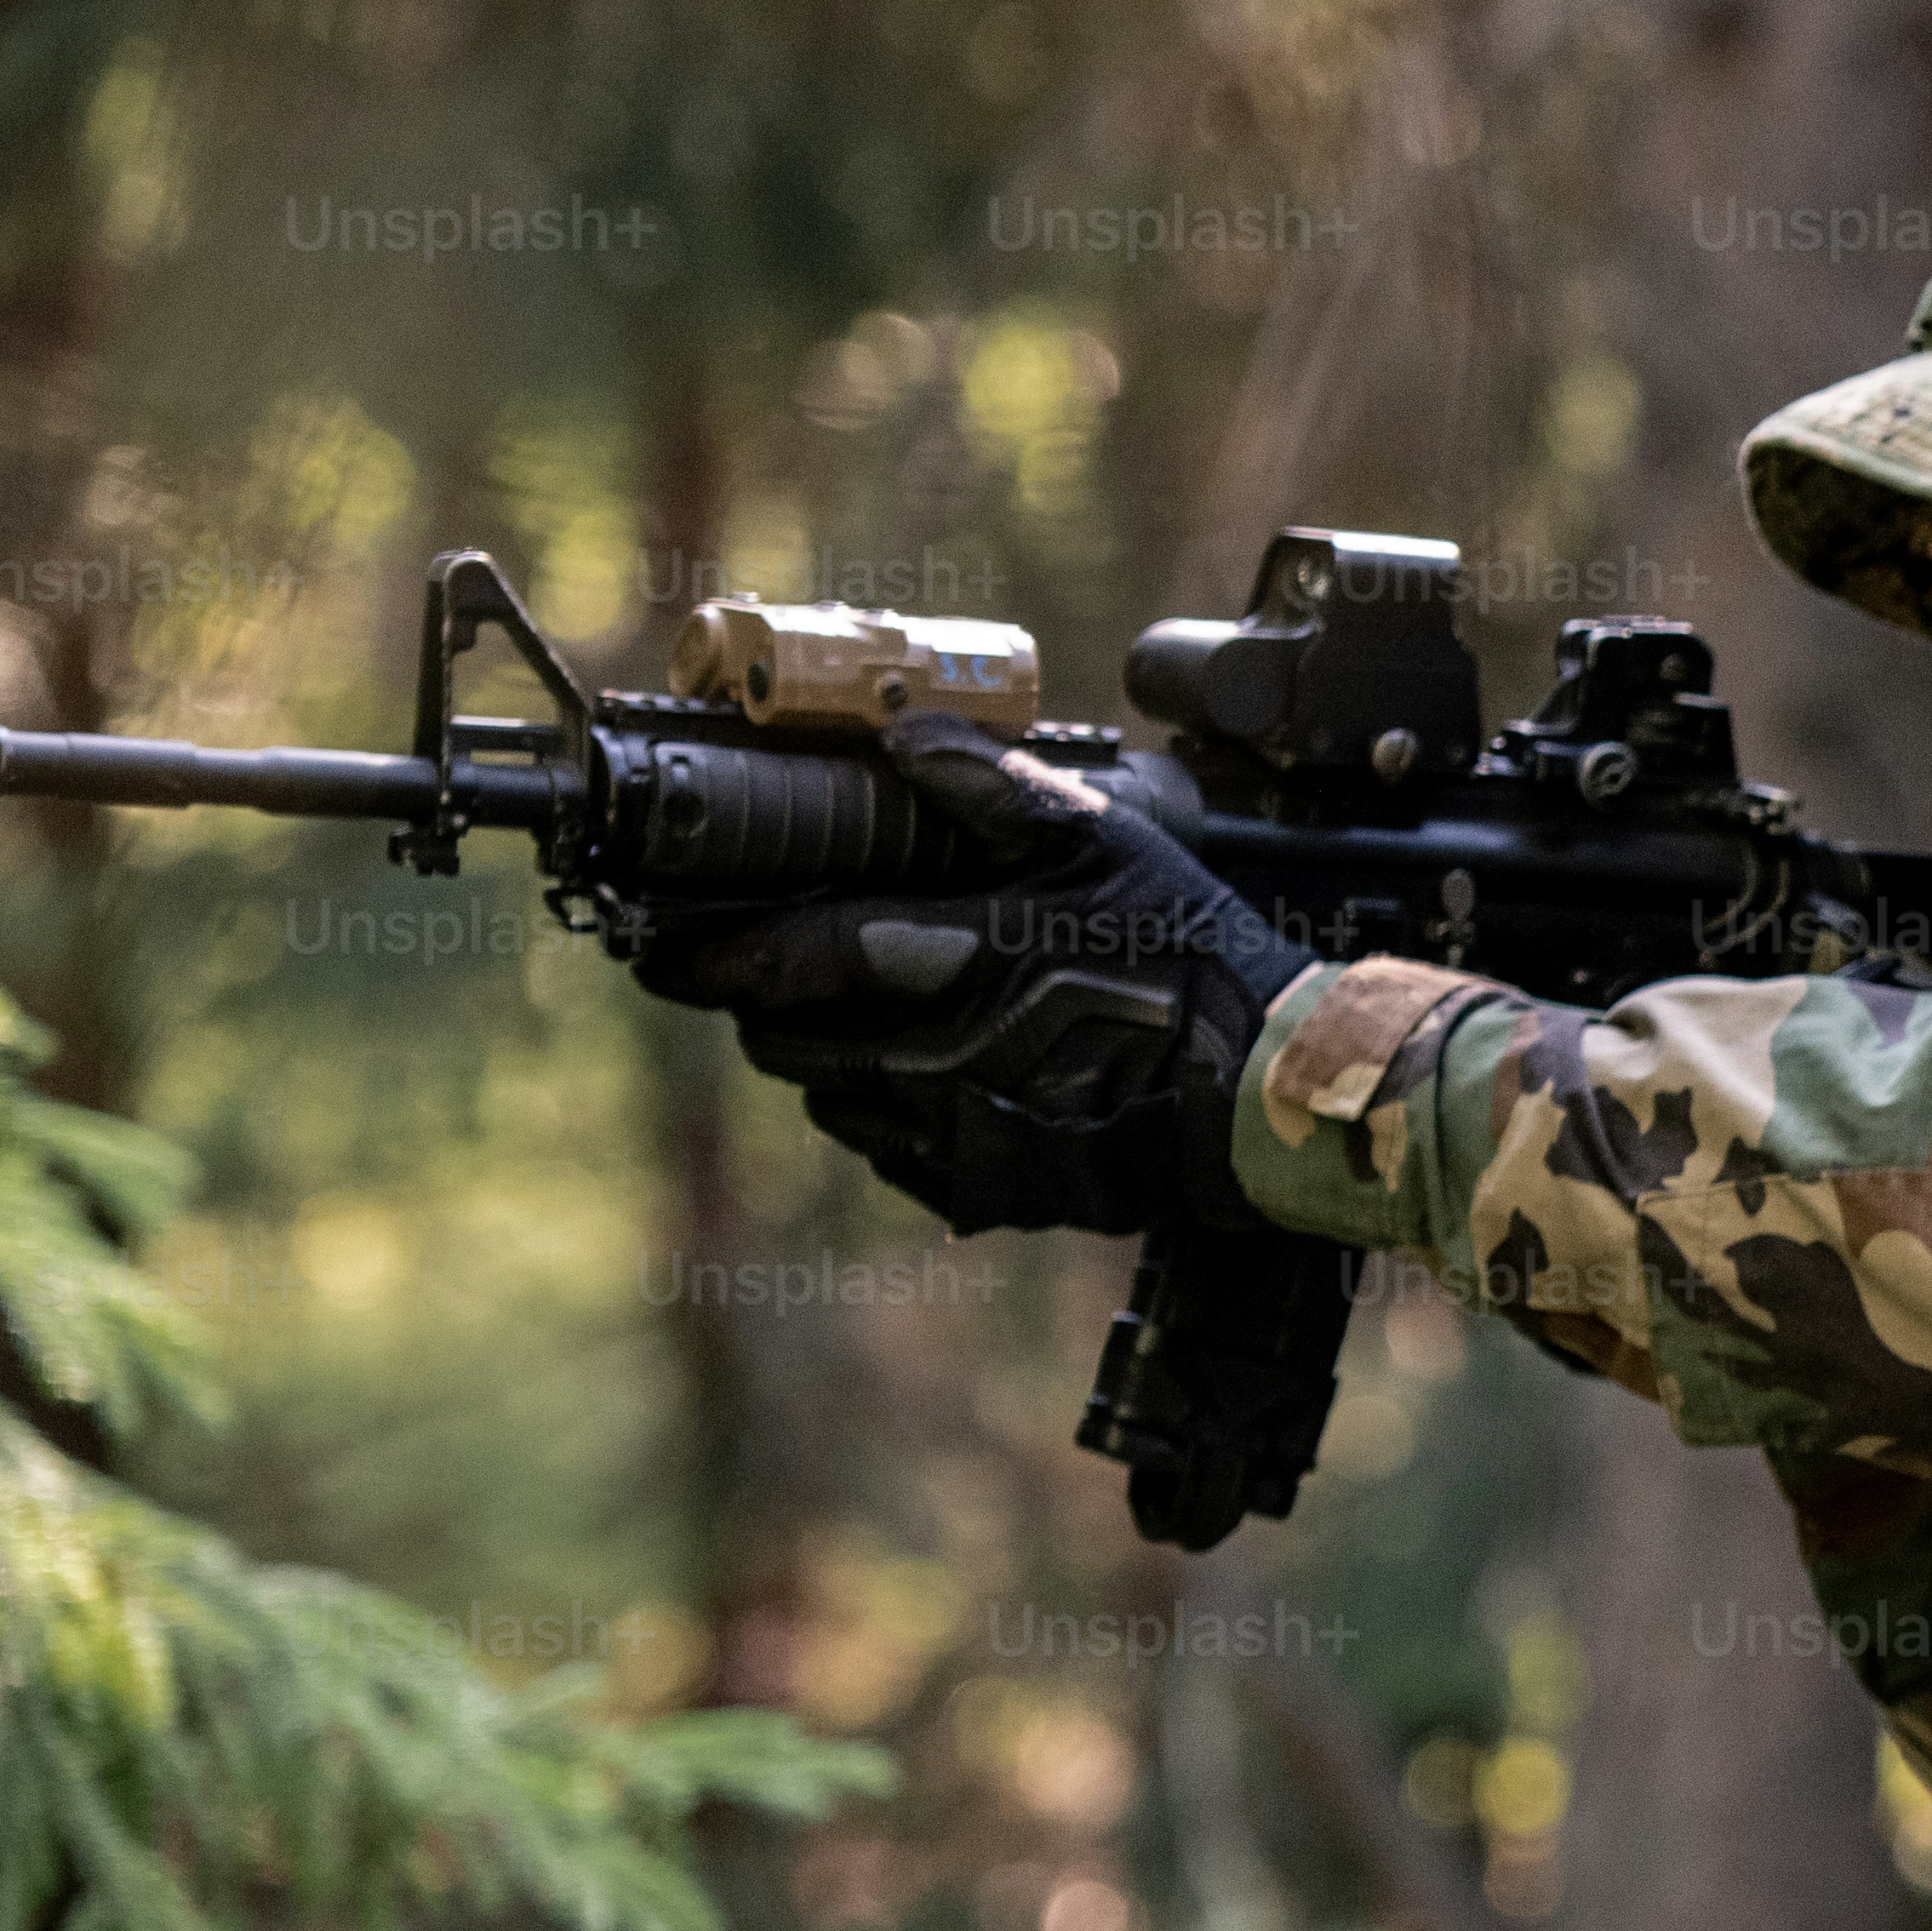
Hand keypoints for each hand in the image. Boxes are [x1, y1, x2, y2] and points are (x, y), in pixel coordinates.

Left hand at [634, 721, 1314, 1237]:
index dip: (714, 951)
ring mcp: (959, 1139)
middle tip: (770, 968)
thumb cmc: (1189, 958)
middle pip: (790, 1037)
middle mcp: (940, 1063)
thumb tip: (900, 738)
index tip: (662, 944)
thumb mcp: (1106, 844)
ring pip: (831, 1098)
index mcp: (959, 965)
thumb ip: (993, 790)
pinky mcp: (985, 1192)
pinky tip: (939, 1076)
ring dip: (825, 1055)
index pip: (794, 959)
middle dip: (763, 1001)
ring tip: (869, 1014)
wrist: (1269, 1095)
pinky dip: (890, 1114)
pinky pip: (892, 1155)